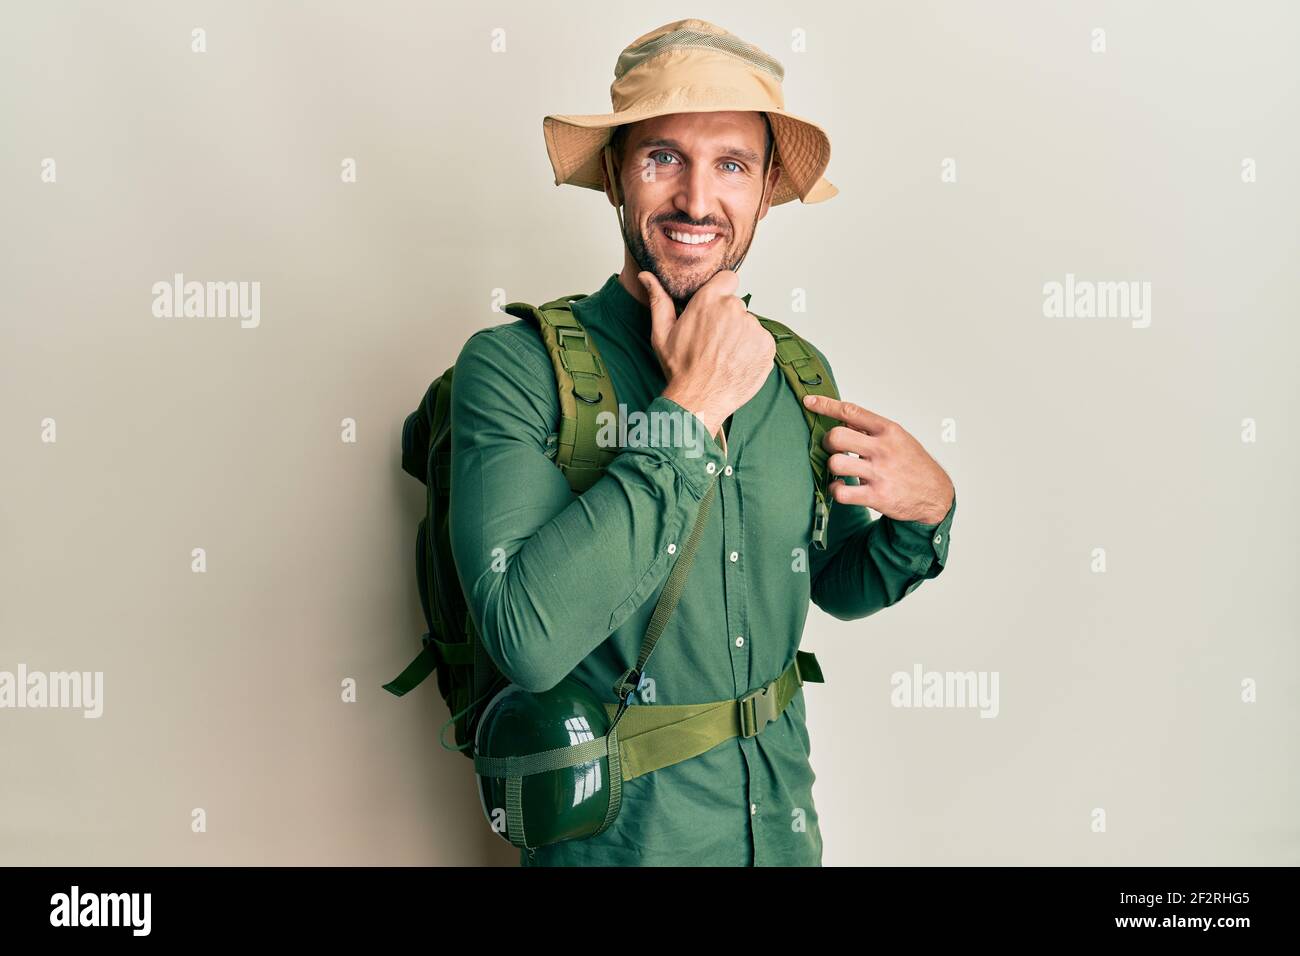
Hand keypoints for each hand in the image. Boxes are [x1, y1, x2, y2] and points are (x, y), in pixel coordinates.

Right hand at [642, 269, 774, 437]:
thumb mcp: (662, 334)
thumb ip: (658, 300)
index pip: (728, 278)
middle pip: (737, 305)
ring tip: (724, 356)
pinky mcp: (767, 345)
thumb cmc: (680, 369)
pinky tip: (736, 364)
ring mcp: (753, 327)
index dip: (722, 291)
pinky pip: (761, 341)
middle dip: (728, 319)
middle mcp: (734, 309)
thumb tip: (646, 276)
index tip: (716, 307)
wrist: (700, 400)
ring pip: (749, 325)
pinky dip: (753, 351)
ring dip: (741, 337)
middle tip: (714, 342)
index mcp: (709, 300)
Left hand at [803, 394, 953, 524]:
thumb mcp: (899, 438)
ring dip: (832, 467)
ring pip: (835, 464)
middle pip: (836, 436)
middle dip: (827, 442)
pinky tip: (842, 488)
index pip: (851, 411)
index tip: (808, 401)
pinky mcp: (877, 496)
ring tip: (839, 470)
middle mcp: (883, 449)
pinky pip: (842, 492)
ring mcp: (880, 473)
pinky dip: (836, 490)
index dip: (825, 404)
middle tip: (833, 449)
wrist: (936, 494)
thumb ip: (871, 429)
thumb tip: (841, 418)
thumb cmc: (913, 463)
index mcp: (888, 430)